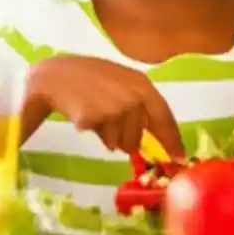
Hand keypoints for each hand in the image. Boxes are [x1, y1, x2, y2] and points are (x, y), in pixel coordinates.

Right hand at [26, 55, 184, 157]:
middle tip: (114, 132)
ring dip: (109, 137)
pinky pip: (101, 138)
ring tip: (96, 117)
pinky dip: (94, 133)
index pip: (164, 116)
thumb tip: (144, 142)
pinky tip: (85, 117)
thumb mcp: (121, 86)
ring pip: (119, 141)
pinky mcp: (94, 118)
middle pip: (138, 136)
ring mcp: (114, 107)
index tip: (179, 158)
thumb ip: (137, 108)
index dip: (172, 139)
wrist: (54, 76)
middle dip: (129, 141)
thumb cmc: (90, 79)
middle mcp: (132, 96)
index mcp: (143, 85)